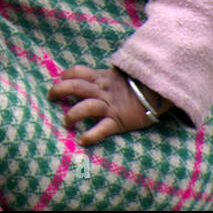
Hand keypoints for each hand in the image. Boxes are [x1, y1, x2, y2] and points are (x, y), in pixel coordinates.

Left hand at [47, 65, 172, 144]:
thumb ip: (104, 75)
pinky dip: (91, 135)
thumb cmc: (138, 86)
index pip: (79, 71)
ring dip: (72, 114)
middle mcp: (104, 90)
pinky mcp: (119, 120)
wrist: (162, 93)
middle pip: (76, 86)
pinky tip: (82, 141)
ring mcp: (111, 105)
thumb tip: (88, 74)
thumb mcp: (119, 76)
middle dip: (59, 90)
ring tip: (66, 121)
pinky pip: (103, 128)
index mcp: (103, 78)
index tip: (60, 80)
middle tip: (50, 97)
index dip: (66, 74)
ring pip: (87, 106)